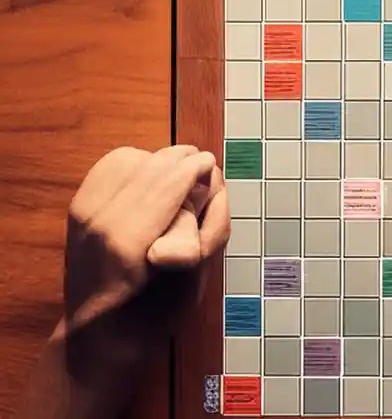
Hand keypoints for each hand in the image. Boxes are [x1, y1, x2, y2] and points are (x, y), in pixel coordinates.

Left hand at [61, 145, 228, 373]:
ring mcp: (82, 213)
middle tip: (200, 171)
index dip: (195, 166)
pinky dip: (133, 165)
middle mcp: (99, 220)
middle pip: (150, 164)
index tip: (211, 163)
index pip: (169, 180)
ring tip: (176, 178)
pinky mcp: (76, 209)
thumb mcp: (197, 276)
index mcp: (129, 240)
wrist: (101, 335)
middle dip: (180, 161)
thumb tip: (208, 176)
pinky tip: (148, 181)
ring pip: (128, 159)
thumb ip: (209, 223)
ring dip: (157, 162)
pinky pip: (109, 167)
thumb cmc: (157, 312)